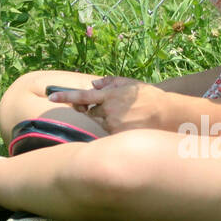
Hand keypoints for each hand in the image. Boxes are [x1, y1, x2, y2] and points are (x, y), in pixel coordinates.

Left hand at [47, 76, 165, 133]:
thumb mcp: (130, 84)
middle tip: (110, 109)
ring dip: (108, 120)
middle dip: (95, 110)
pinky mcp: (119, 138)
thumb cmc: (151, 98)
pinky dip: (115, 130)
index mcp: (110, 96)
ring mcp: (114, 126)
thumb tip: (93, 84)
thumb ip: (110, 82)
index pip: (82, 95)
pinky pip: (110, 134)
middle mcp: (109, 111)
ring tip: (128, 117)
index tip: (51, 97)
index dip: (65, 97)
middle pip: (91, 112)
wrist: (170, 116)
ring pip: (101, 124)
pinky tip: (130, 125)